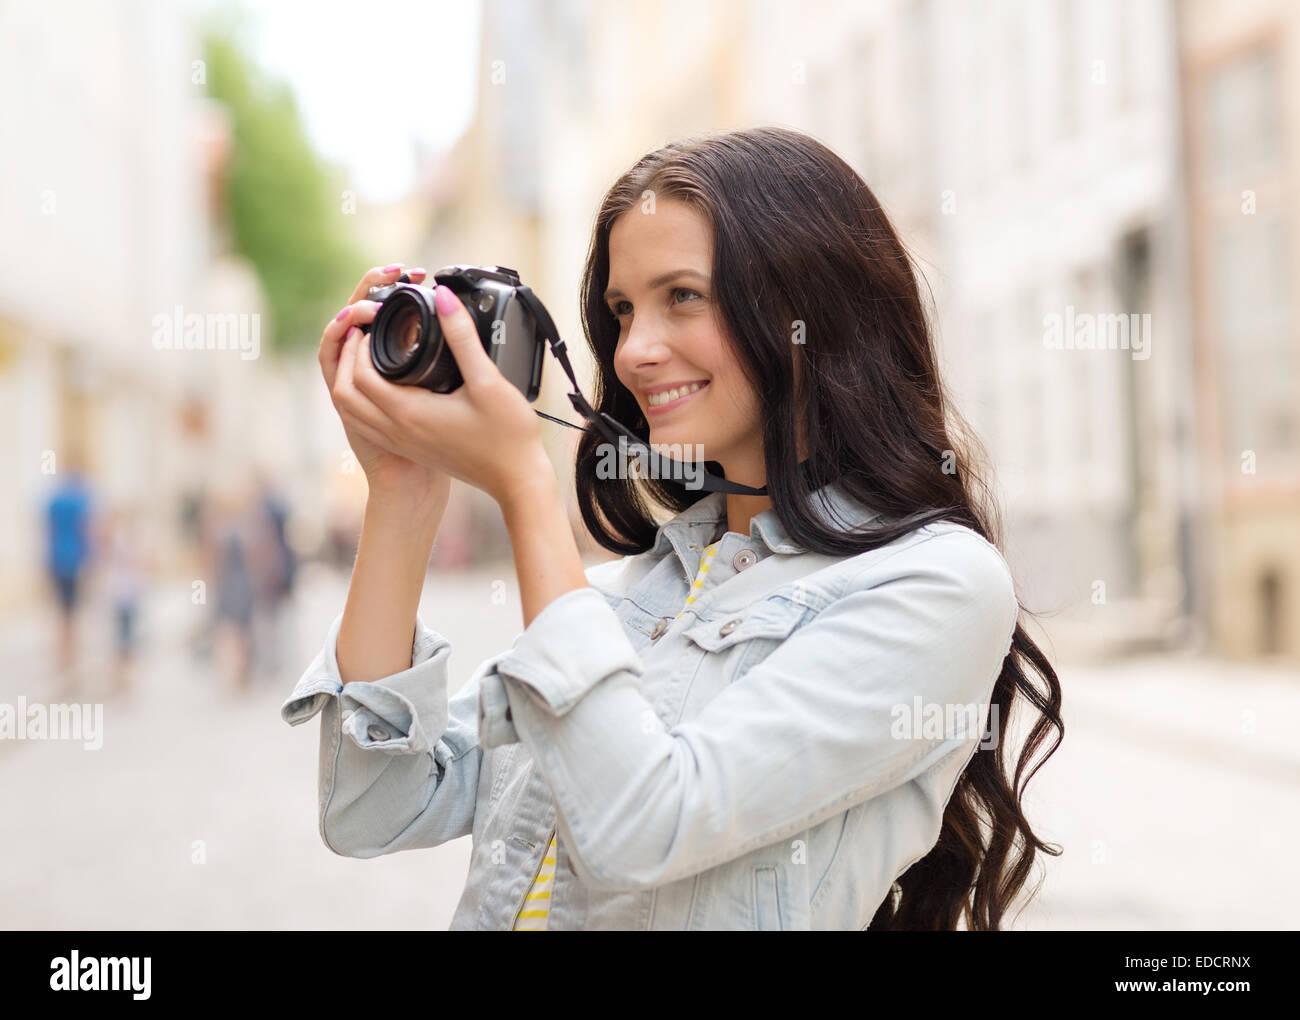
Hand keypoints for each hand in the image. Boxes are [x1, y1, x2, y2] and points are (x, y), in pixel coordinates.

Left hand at [336, 279, 549, 507]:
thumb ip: (462, 337)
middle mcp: (398, 430)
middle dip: (347, 359)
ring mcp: (402, 443)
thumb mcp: (488, 381)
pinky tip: (383, 386)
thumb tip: (443, 298)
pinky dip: (362, 401)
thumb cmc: (507, 437)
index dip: (358, 345)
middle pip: (347, 393)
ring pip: (354, 412)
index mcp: (409, 413)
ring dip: (350, 382)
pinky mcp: (411, 448)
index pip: (360, 375)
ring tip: (366, 356)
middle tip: (363, 334)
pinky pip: (369, 424)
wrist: (517, 481)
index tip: (370, 322)